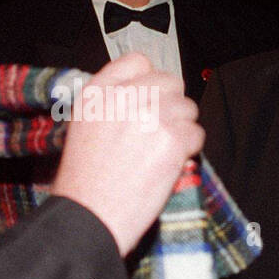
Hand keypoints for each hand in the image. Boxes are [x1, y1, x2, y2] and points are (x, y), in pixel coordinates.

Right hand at [51, 53, 202, 255]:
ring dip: (181, 129)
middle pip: (169, 82)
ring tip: (161, 152)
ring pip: (187, 108)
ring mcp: (149, 117)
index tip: (150, 99)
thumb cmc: (84, 183)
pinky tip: (168, 164)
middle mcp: (123, 97)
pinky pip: (196, 133)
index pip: (137, 61)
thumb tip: (145, 94)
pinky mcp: (171, 140)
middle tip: (160, 131)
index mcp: (97, 93)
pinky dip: (188, 150)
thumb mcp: (83, 127)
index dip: (149, 80)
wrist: (89, 217)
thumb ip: (110, 102)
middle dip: (170, 105)